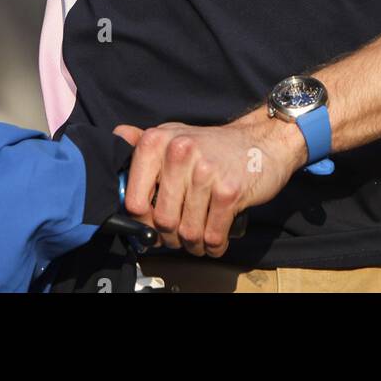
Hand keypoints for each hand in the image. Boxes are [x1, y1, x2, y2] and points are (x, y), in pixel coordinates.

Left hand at [112, 110, 306, 257]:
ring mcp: (205, 171)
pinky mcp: (229, 191)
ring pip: (187, 232)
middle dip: (172, 236)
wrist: (263, 140)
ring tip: (199, 237)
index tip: (154, 223)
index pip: (135, 200)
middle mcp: (179, 152)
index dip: (143, 221)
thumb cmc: (215, 145)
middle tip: (181, 233)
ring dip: (194, 244)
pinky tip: (216, 239)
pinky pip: (211, 236)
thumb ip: (145, 140)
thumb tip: (117, 136)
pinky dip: (213, 246)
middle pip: (163, 221)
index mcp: (159, 140)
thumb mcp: (176, 134)